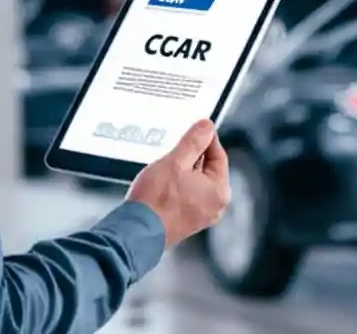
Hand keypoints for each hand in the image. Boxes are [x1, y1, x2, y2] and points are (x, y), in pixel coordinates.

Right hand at [126, 119, 229, 248]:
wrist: (137, 230)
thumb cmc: (156, 201)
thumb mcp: (176, 161)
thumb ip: (194, 142)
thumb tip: (206, 128)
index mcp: (219, 190)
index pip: (219, 155)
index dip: (206, 139)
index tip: (196, 129)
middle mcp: (215, 205)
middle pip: (209, 169)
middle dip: (192, 157)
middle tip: (174, 151)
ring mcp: (202, 215)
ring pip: (197, 182)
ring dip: (183, 171)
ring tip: (165, 170)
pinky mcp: (188, 220)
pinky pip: (189, 195)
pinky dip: (179, 186)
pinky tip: (163, 184)